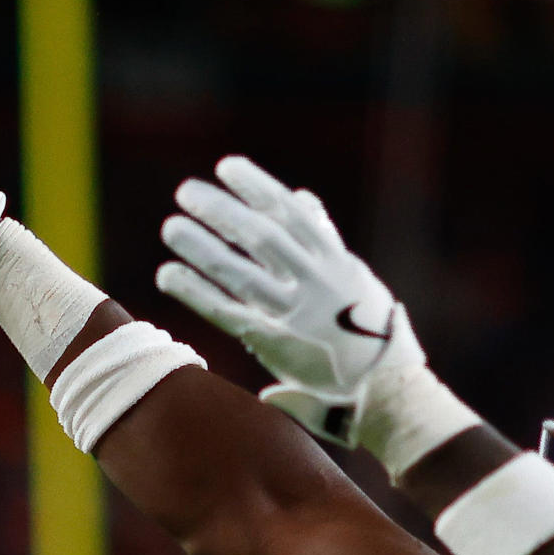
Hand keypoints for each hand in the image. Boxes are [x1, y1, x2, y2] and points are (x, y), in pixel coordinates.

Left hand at [155, 156, 427, 449]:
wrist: (386, 388)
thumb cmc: (368, 330)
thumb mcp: (354, 275)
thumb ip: (324, 236)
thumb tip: (303, 198)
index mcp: (335, 261)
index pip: (291, 213)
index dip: (257, 187)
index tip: (228, 166)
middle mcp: (313, 282)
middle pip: (260, 236)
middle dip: (222, 211)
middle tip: (187, 192)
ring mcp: (292, 313)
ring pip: (238, 270)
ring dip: (202, 246)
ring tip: (171, 226)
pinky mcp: (273, 344)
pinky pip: (226, 312)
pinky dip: (195, 291)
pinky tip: (167, 273)